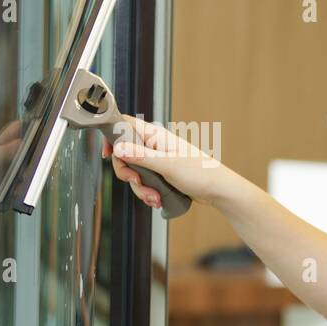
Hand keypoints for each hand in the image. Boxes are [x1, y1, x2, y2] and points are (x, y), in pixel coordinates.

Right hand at [101, 114, 229, 208]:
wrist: (219, 191)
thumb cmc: (201, 174)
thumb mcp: (168, 165)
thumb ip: (142, 156)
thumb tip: (117, 148)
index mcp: (156, 136)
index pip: (125, 125)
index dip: (112, 136)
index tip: (107, 154)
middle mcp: (155, 146)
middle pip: (125, 154)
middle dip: (128, 173)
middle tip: (137, 182)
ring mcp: (158, 161)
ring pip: (135, 172)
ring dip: (141, 188)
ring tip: (155, 198)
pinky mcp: (162, 174)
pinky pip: (146, 182)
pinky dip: (148, 192)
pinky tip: (158, 200)